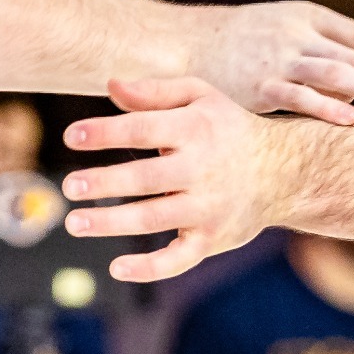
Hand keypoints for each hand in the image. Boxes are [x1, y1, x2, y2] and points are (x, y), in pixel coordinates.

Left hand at [63, 77, 280, 282]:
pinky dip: (149, 268)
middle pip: (145, 177)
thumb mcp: (200, 97)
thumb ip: (154, 92)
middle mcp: (201, 169)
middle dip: (104, 182)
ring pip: (154, 218)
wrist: (284, 172)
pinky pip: (178, 258)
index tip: (71, 135)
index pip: (143, 129)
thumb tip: (110, 85)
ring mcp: (207, 207)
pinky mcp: (211, 238)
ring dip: (111, 223)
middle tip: (69, 185)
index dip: (105, 132)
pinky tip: (116, 267)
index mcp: (195, 129)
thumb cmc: (228, 129)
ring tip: (75, 222)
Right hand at [188, 1, 353, 125]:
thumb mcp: (282, 26)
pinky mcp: (259, 86)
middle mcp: (297, 35)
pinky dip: (327, 107)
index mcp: (307, 16)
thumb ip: (320, 48)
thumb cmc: (241, 41)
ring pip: (336, 73)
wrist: (187, 43)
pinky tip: (351, 119)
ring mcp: (279, 60)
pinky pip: (299, 98)